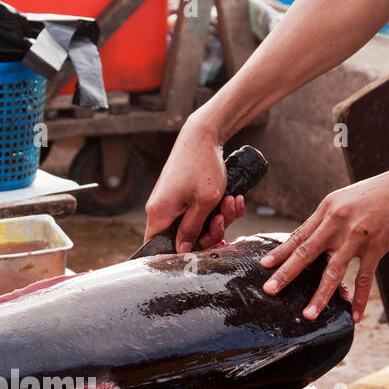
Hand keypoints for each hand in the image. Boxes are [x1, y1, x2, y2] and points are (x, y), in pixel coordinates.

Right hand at [144, 118, 245, 252]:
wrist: (202, 135)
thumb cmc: (202, 166)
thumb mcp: (203, 203)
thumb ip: (192, 230)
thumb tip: (181, 251)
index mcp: (160, 214)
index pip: (157, 247)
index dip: (179, 254)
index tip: (201, 250)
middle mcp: (161, 210)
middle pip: (183, 238)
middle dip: (210, 231)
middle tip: (223, 217)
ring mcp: (171, 202)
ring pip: (195, 224)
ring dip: (219, 217)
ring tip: (232, 201)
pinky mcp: (181, 196)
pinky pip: (198, 212)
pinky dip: (216, 208)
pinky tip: (232, 198)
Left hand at [260, 167, 388, 321]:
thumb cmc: (383, 191)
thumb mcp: (349, 198)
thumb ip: (332, 218)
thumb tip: (317, 238)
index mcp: (329, 208)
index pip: (299, 234)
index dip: (281, 252)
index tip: (264, 265)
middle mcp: (338, 221)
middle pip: (307, 252)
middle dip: (286, 274)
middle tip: (269, 290)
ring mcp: (358, 235)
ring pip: (333, 271)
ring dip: (320, 296)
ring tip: (308, 315)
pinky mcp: (378, 245)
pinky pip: (365, 278)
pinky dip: (359, 299)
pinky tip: (354, 315)